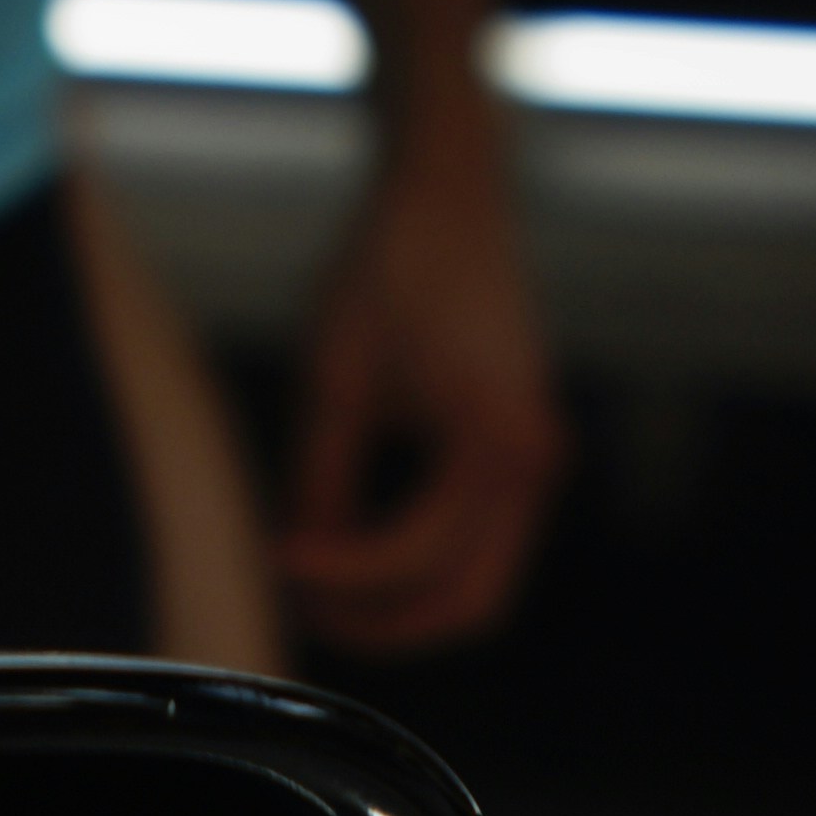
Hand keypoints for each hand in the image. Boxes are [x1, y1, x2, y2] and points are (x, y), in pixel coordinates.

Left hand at [278, 104, 567, 657]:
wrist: (452, 190)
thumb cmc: (391, 264)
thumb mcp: (334, 376)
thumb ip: (319, 482)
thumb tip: (299, 568)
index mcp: (495, 435)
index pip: (412, 552)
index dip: (338, 574)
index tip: (276, 562)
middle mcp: (534, 460)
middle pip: (464, 603)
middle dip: (383, 625)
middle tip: (308, 615)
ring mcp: (538, 463)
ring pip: (479, 592)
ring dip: (406, 612)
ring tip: (329, 597)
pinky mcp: (525, 459)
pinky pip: (480, 554)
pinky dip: (424, 575)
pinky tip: (360, 563)